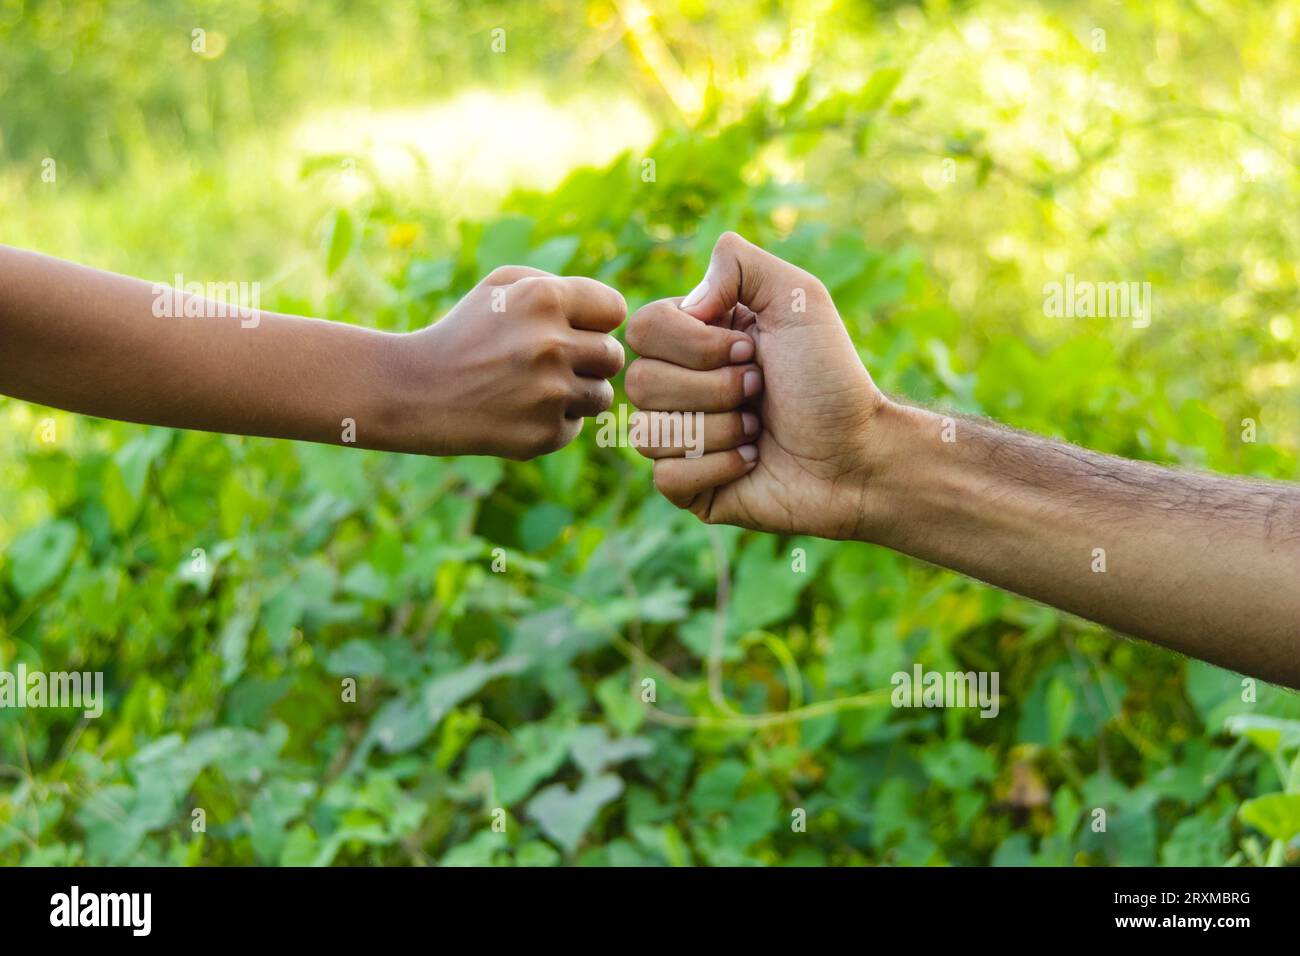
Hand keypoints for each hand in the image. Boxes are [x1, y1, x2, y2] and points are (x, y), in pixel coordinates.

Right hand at [393, 266, 625, 458]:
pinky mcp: (543, 434)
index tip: (570, 328)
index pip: (615, 309)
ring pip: (602, 395)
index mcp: (543, 299)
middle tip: (551, 362)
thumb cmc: (466, 332)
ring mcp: (549, 393)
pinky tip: (520, 411)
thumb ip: (560, 287)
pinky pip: (576, 426)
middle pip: (613, 355)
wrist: (415, 391)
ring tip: (536, 387)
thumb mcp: (501, 287)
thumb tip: (612, 313)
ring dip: (578, 393)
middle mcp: (551, 344)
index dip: (595, 320)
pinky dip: (554, 421)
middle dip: (589, 358)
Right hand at [625, 233, 886, 538]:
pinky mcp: (687, 487)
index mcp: (693, 338)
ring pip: (648, 432)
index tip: (752, 350)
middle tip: (760, 389)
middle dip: (714, 387)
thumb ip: (738, 264)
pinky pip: (667, 476)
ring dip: (719, 428)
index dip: (696, 343)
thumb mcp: (797, 297)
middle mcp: (678, 385)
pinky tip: (751, 461)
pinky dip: (718, 466)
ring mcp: (679, 438)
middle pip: (640, 381)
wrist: (860, 453)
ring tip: (757, 427)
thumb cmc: (831, 377)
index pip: (644, 328)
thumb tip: (687, 304)